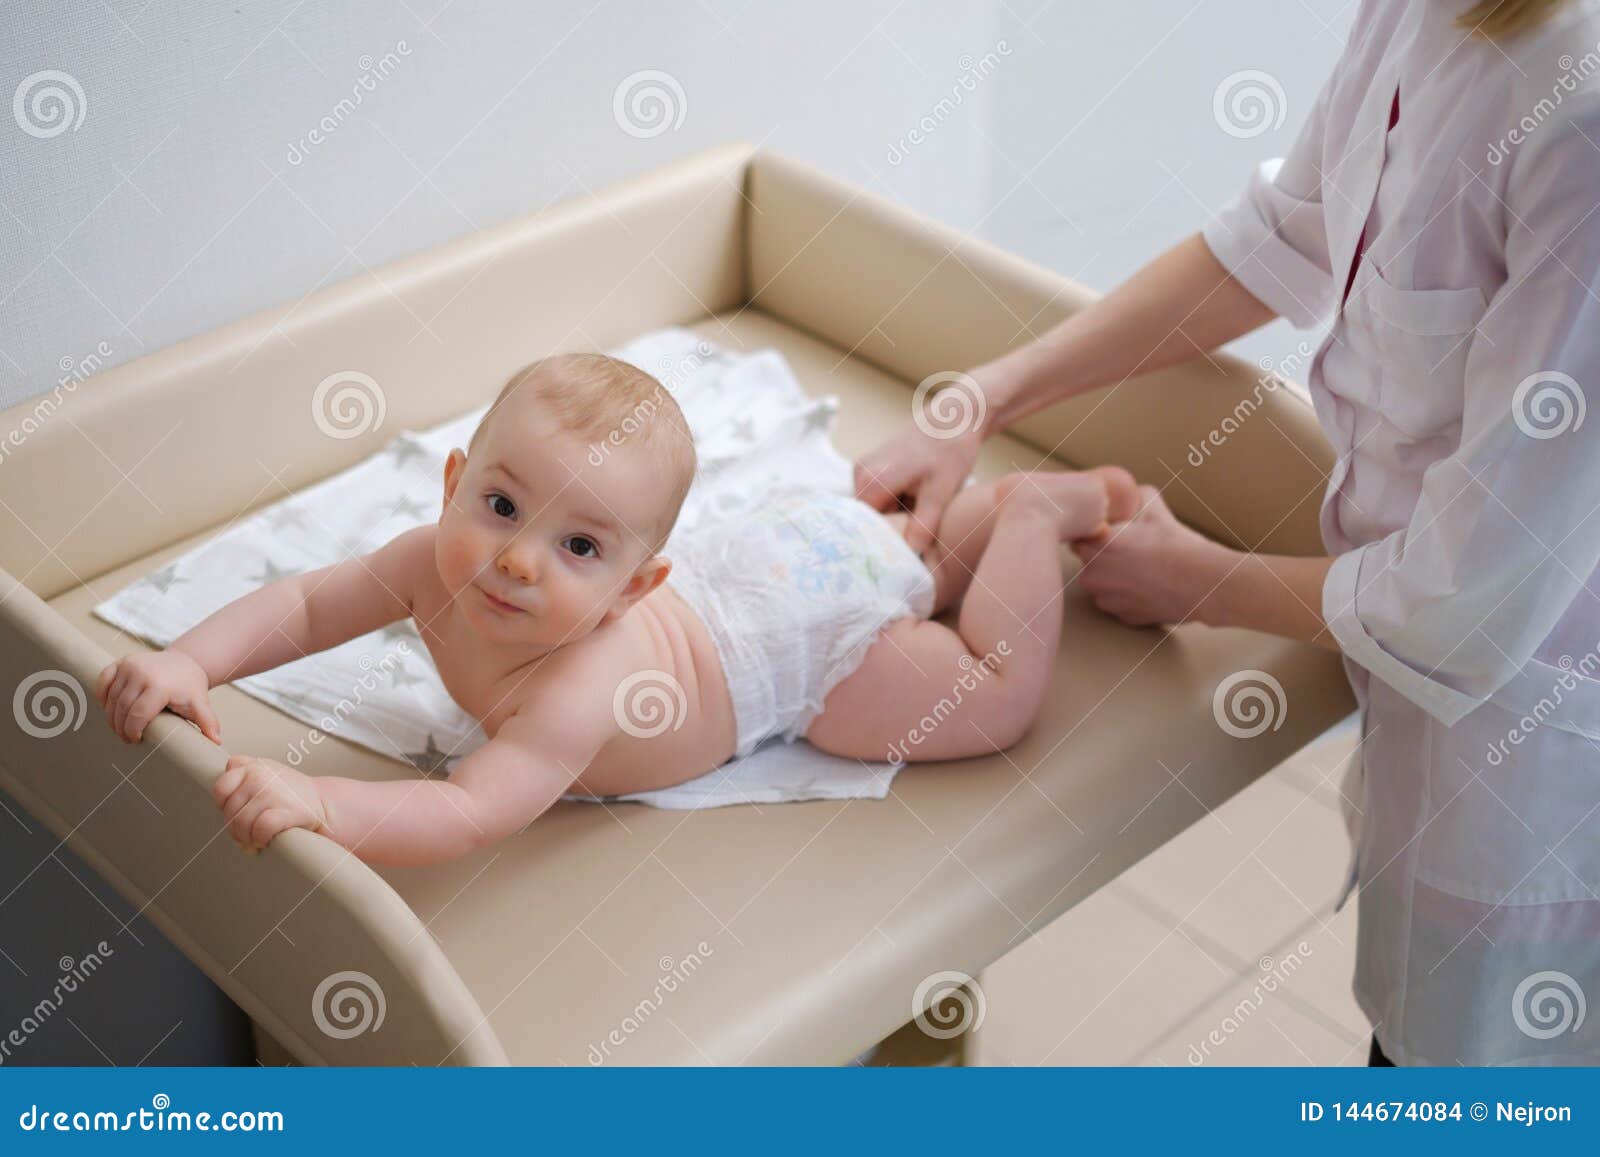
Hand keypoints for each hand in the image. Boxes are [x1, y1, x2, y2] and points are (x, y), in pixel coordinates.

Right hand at [94, 649, 220, 744]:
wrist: (185, 662)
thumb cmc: (190, 687)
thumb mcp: (200, 704)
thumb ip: (208, 723)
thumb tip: (215, 742)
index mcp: (160, 686)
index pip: (138, 715)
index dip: (133, 731)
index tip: (135, 740)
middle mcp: (142, 673)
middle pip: (122, 709)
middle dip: (121, 727)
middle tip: (125, 737)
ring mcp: (130, 665)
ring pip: (111, 698)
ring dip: (111, 715)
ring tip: (119, 727)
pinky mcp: (121, 662)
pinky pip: (103, 681)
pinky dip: (102, 696)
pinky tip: (109, 708)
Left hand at [212, 754, 329, 853]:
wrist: (325, 804)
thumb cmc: (292, 795)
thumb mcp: (267, 773)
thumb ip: (244, 774)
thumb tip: (221, 802)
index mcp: (253, 766)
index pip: (221, 788)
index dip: (225, 806)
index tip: (238, 813)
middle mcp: (260, 775)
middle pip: (230, 811)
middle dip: (236, 828)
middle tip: (247, 835)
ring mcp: (271, 792)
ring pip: (242, 823)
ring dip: (246, 838)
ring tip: (255, 841)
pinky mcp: (285, 810)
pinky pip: (260, 830)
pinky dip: (260, 839)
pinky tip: (266, 840)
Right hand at [854, 413, 984, 555]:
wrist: (955, 416)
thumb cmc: (950, 450)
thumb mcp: (941, 492)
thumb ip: (924, 525)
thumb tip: (911, 555)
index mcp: (871, 481)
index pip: (864, 529)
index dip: (882, 545)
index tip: (900, 558)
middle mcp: (860, 474)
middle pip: (868, 520)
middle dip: (890, 531)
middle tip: (918, 538)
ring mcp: (864, 469)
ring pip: (875, 510)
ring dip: (896, 517)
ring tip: (922, 513)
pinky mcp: (872, 467)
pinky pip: (879, 497)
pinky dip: (897, 504)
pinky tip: (918, 499)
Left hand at [1072, 484, 1230, 627]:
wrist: (1202, 582)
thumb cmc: (1176, 543)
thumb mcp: (1151, 504)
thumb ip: (1128, 497)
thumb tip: (1122, 495)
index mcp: (1095, 545)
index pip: (1076, 535)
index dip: (1093, 532)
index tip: (1109, 530)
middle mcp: (1092, 576)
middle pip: (1088, 561)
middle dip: (1104, 555)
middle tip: (1132, 548)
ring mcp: (1106, 600)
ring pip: (1102, 585)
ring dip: (1115, 577)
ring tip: (1144, 568)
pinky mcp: (1122, 618)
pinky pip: (1118, 603)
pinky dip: (1129, 596)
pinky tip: (1150, 586)